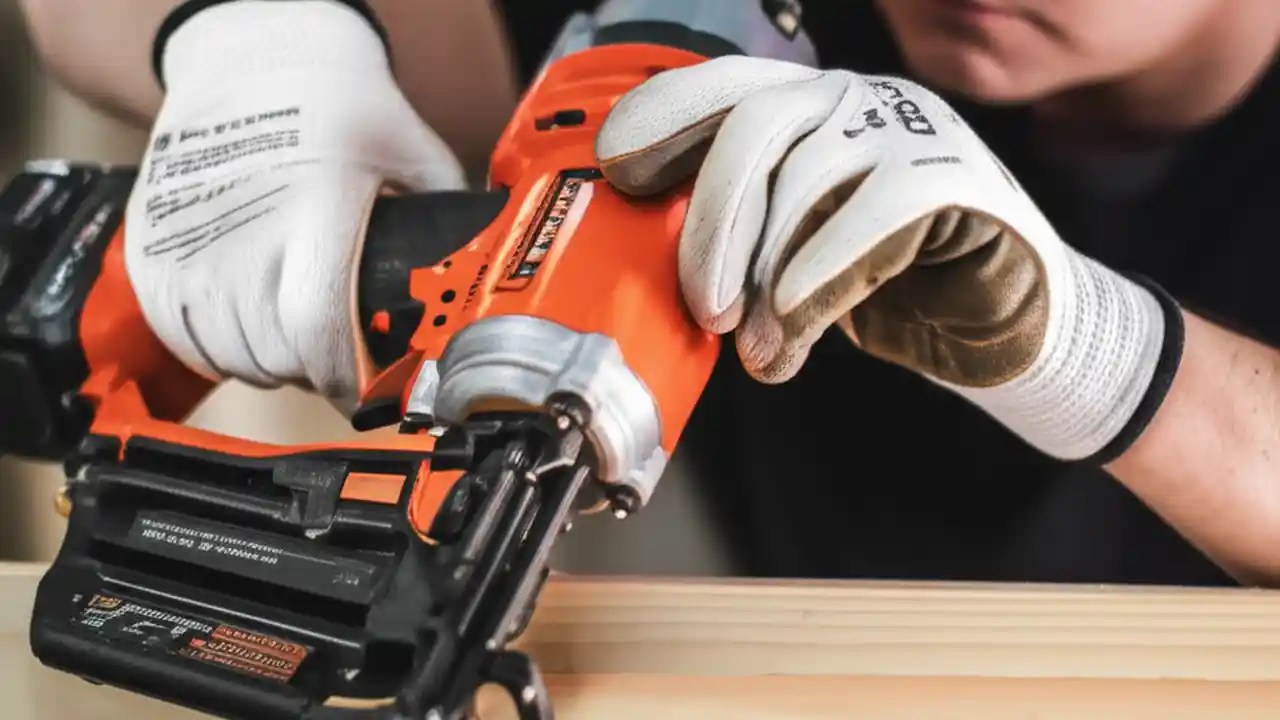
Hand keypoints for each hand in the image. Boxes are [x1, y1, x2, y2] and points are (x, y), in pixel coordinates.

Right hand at [125, 0, 465, 413]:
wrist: (246, 60)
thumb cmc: (335, 102)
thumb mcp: (413, 151)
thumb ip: (451, 217)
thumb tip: (486, 278)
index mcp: (313, 211)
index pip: (319, 329)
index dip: (348, 380)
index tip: (371, 393)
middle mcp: (242, 235)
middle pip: (279, 357)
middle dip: (320, 371)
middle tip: (344, 352)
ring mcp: (188, 248)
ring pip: (233, 358)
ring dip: (274, 364)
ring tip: (300, 332)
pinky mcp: (152, 256)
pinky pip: (187, 340)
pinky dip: (222, 350)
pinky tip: (253, 325)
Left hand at [594, 56, 1181, 461]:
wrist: (998, 313)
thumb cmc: (881, 278)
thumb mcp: (789, 257)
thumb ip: (741, 249)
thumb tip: (671, 291)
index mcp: (799, 106)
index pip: (717, 88)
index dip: (661, 121)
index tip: (618, 173)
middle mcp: (848, 100)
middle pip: (754, 128)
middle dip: (712, 224)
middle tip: (705, 307)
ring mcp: (905, 127)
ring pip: (807, 179)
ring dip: (768, 277)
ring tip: (759, 346)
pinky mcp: (955, 174)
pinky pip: (872, 215)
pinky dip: (819, 273)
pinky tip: (792, 320)